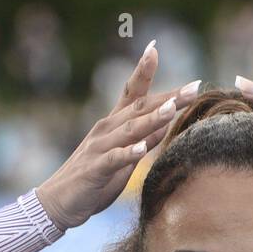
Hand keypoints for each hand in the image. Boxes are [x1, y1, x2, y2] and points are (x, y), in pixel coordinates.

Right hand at [36, 42, 200, 229]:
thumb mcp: (124, 159)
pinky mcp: (95, 169)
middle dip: (169, 97)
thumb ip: (144, 139)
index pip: (131, 93)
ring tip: (172, 109)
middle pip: (140, 108)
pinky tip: (142, 148)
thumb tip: (167, 122)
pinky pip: (114, 159)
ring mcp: (99, 147)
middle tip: (194, 86)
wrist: (58, 203)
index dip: (143, 71)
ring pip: (129, 129)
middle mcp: (106, 129)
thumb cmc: (94, 181)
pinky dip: (128, 153)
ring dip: (152, 118)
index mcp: (113, 124)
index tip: (155, 48)